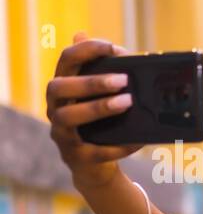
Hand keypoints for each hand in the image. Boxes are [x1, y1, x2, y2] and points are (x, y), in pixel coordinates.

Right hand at [46, 31, 139, 190]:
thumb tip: (121, 50)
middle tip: (123, 80)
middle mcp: (54, 107)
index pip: (65, 60)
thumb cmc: (100, 123)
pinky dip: (118, 146)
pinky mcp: (76, 156)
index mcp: (63, 87)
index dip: (86, 50)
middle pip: (58, 87)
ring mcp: (61, 133)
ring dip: (98, 107)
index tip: (112, 48)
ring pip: (68, 116)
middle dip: (90, 81)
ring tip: (127, 102)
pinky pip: (95, 151)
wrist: (94, 166)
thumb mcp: (102, 98)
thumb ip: (107, 75)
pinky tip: (137, 141)